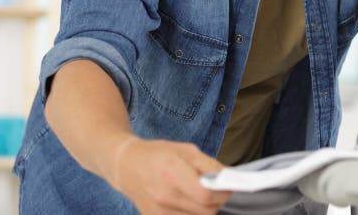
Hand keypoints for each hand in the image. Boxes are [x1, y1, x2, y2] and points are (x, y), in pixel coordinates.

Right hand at [106, 135, 232, 213]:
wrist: (127, 166)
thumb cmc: (157, 154)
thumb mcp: (186, 150)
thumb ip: (209, 165)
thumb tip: (231, 177)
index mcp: (172, 173)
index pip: (207, 195)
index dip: (224, 192)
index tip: (228, 185)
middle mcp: (164, 196)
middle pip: (207, 211)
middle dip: (217, 201)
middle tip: (215, 189)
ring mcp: (159, 213)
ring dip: (205, 209)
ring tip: (200, 195)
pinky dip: (193, 214)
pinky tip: (189, 202)